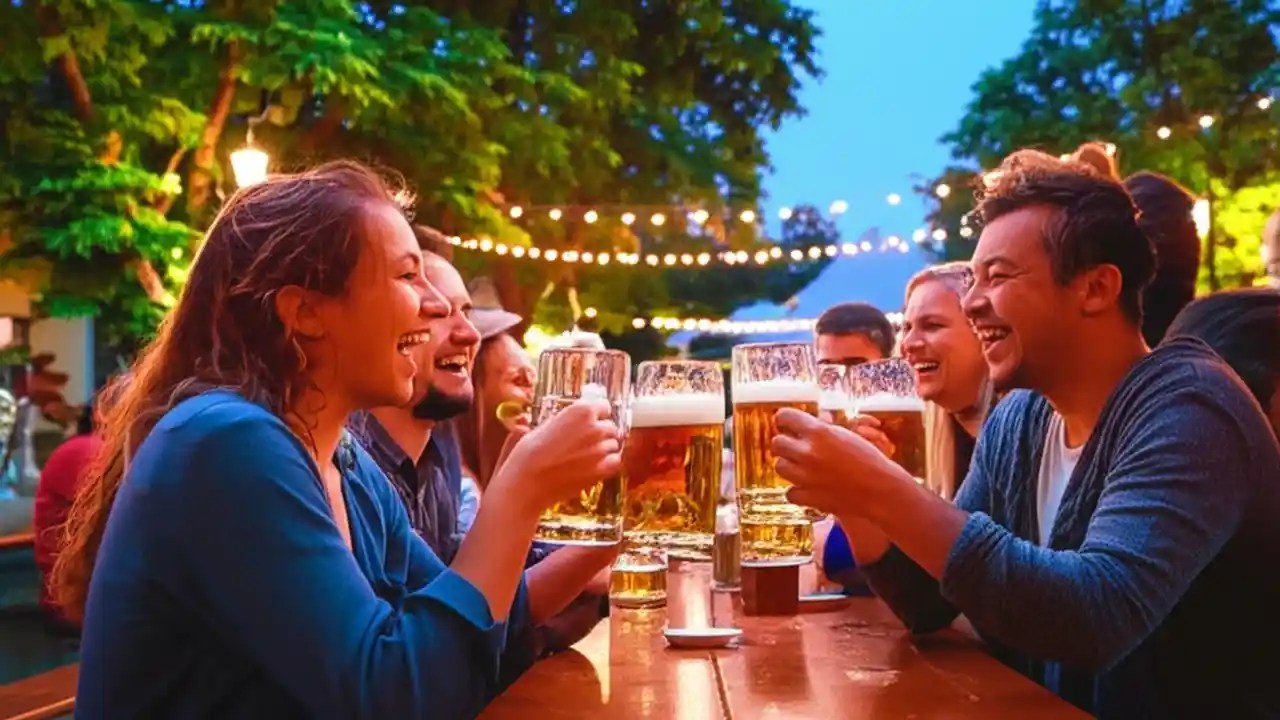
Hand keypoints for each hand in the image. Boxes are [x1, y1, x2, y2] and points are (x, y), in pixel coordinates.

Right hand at [490, 397, 622, 513]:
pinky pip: (615, 462)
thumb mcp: (544, 426)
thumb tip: (572, 420)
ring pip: (613, 444)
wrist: (527, 482)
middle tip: (586, 442)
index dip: (597, 414)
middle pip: (610, 426)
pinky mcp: (602, 469)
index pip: (603, 406)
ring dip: (604, 448)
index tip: (592, 420)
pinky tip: (594, 466)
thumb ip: (565, 420)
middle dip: (601, 432)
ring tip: (586, 456)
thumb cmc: (528, 454)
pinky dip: (608, 463)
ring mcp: (600, 449)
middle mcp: (595, 427)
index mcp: (580, 411)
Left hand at [771, 408, 907, 517]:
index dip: (785, 419)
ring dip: (789, 465)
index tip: (787, 423)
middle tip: (796, 447)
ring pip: (779, 466)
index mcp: (818, 432)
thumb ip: (827, 427)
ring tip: (803, 467)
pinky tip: (808, 487)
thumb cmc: (869, 460)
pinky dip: (797, 490)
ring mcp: (805, 476)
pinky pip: (790, 492)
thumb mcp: (847, 435)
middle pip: (777, 443)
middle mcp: (807, 452)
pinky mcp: (807, 497)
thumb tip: (817, 418)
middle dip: (786, 443)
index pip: (785, 416)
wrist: (880, 490)